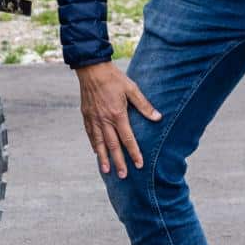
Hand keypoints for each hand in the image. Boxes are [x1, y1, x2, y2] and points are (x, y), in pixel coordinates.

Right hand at [75, 61, 160, 178]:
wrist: (92, 69)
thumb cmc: (114, 78)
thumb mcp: (132, 89)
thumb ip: (144, 105)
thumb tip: (158, 117)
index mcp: (117, 114)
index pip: (127, 138)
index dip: (134, 152)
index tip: (139, 164)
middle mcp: (104, 119)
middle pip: (113, 145)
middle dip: (119, 161)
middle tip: (123, 175)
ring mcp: (94, 118)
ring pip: (99, 143)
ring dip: (104, 158)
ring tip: (107, 170)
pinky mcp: (86, 115)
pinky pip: (90, 134)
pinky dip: (94, 144)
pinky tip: (97, 152)